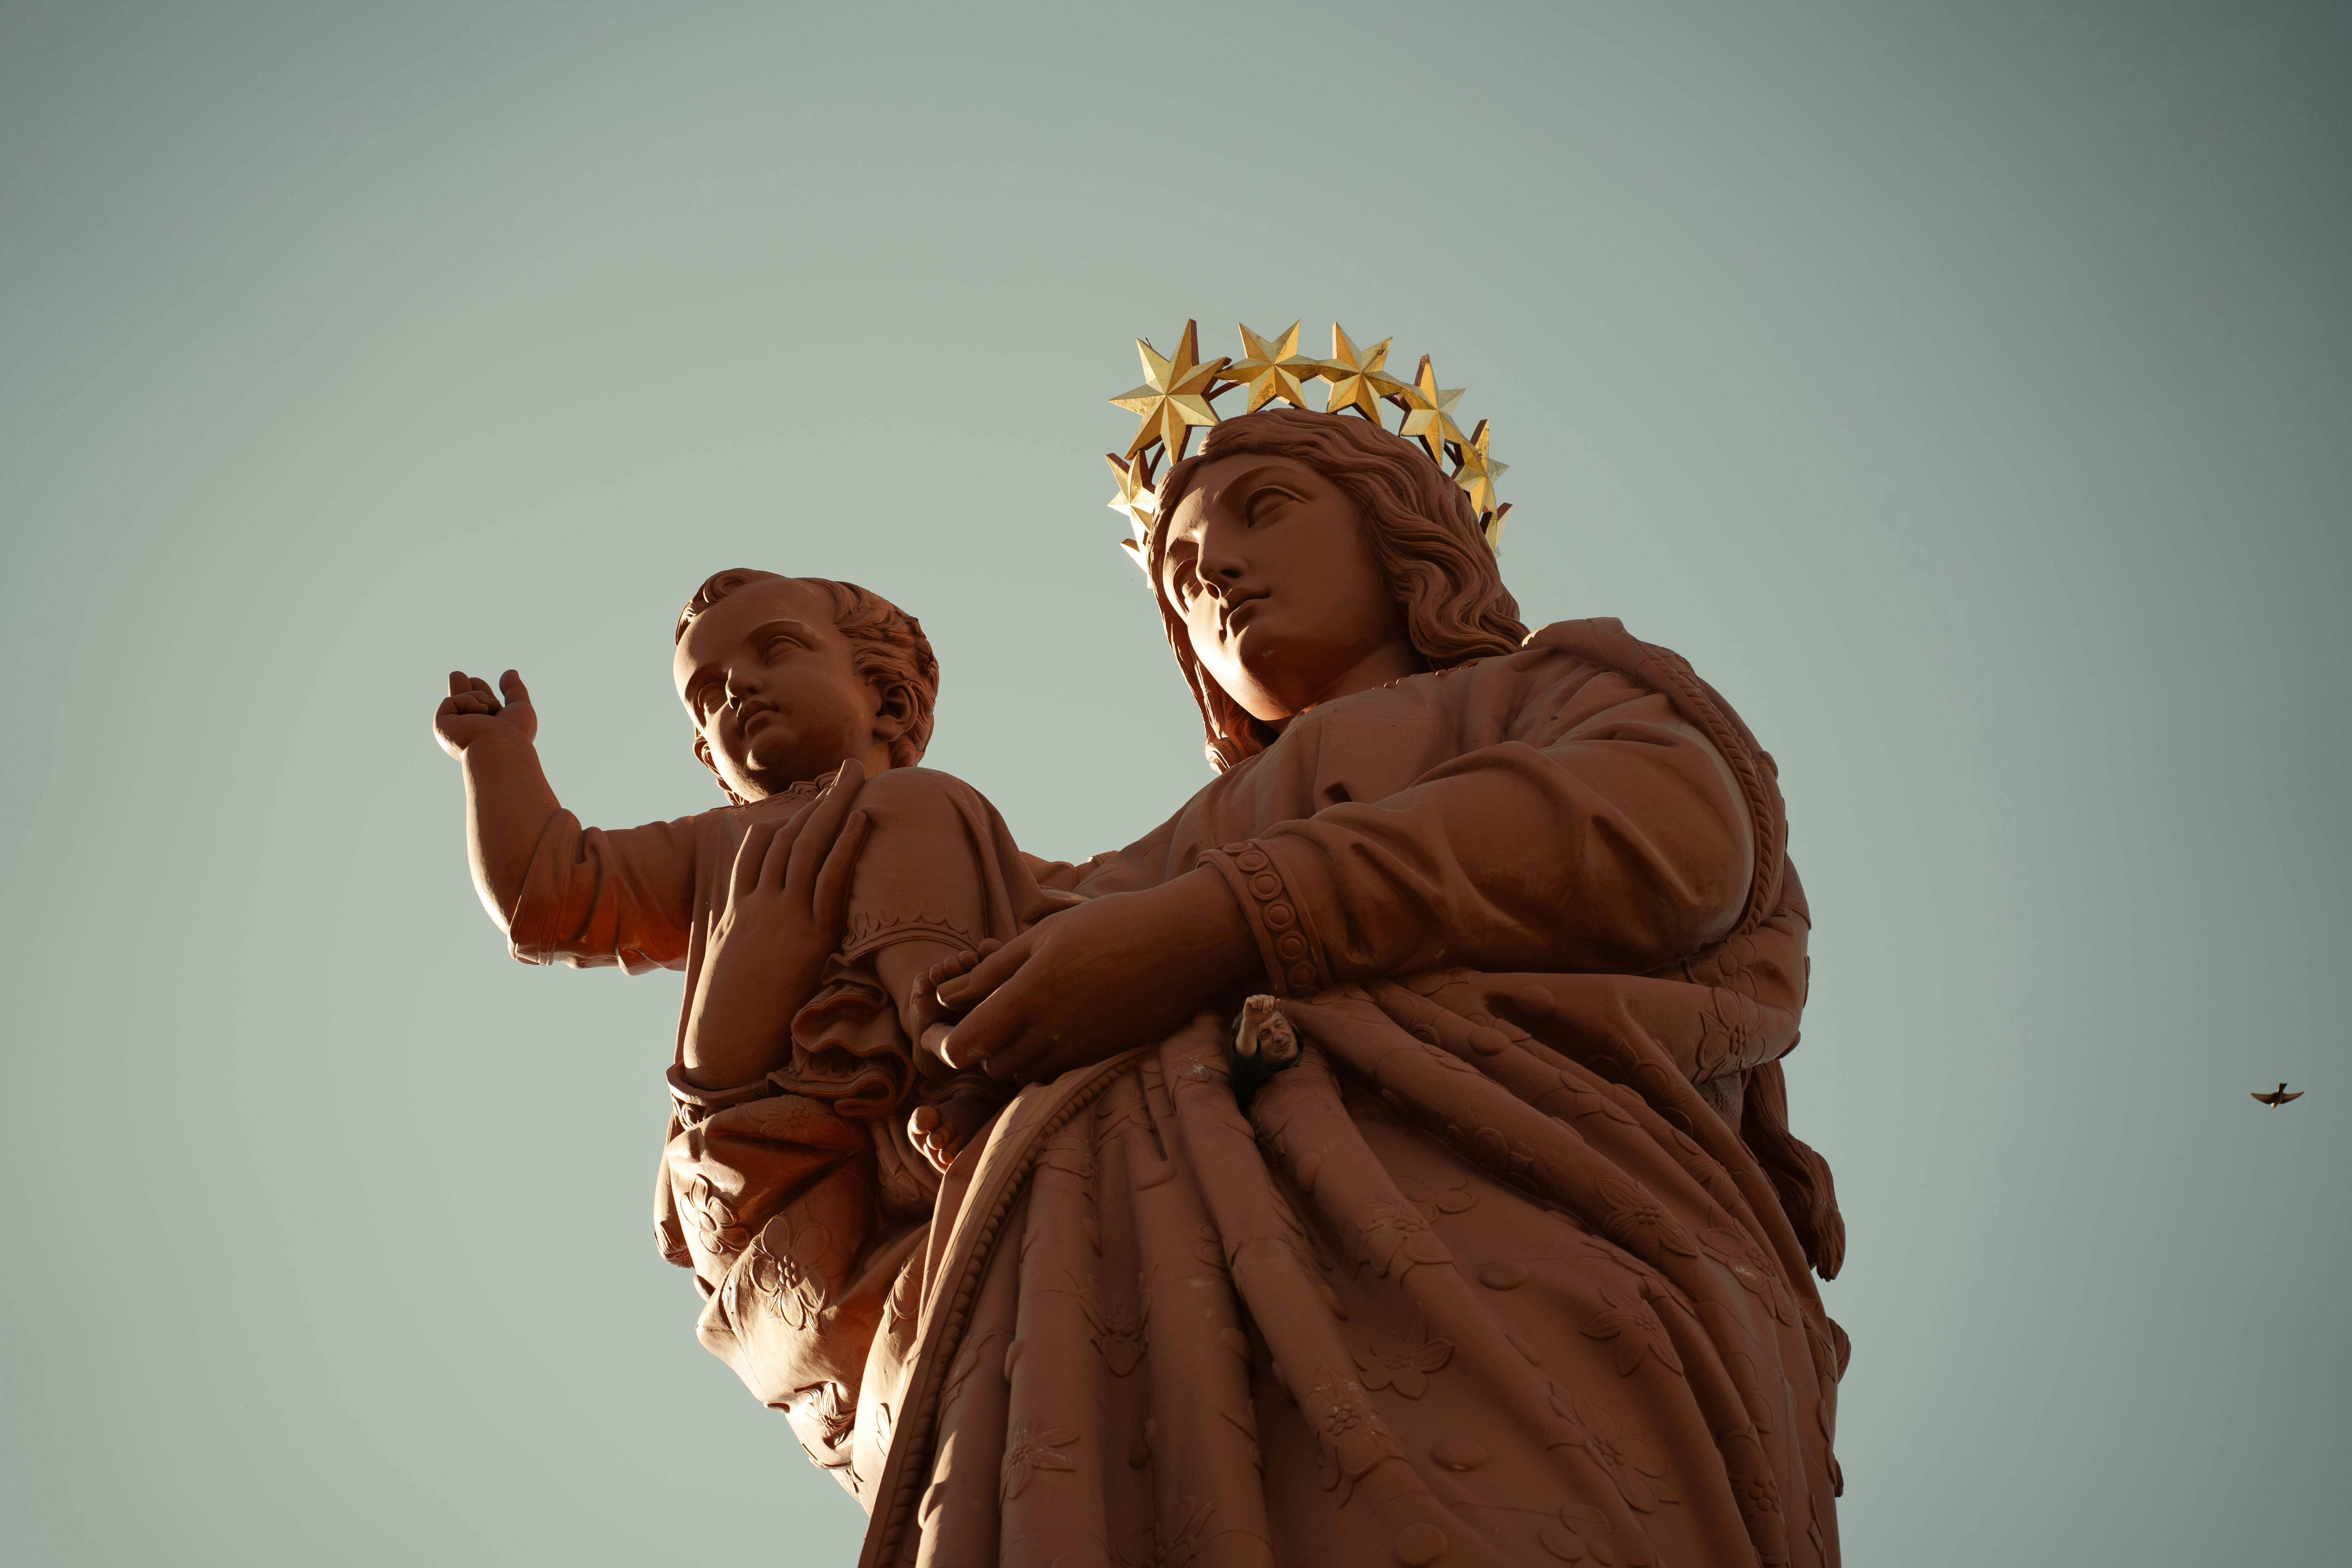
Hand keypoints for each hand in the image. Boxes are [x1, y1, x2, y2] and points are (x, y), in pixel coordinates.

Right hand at [433, 669, 536, 758]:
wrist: (502, 748)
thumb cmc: (515, 733)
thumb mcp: (519, 707)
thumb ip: (514, 690)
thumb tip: (510, 672)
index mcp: (486, 730)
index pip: (479, 707)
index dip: (480, 691)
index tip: (478, 681)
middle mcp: (468, 732)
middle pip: (461, 704)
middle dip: (460, 688)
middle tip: (457, 674)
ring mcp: (454, 730)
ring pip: (458, 698)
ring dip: (477, 695)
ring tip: (491, 707)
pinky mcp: (442, 727)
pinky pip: (451, 701)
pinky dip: (468, 700)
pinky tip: (482, 711)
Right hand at [680, 760, 871, 1087]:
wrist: (721, 1052)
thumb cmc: (725, 1028)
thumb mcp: (729, 977)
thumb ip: (744, 952)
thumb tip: (759, 952)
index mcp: (735, 914)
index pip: (758, 853)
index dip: (786, 822)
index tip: (808, 800)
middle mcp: (756, 907)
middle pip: (789, 837)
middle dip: (821, 800)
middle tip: (848, 769)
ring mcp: (780, 919)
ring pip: (808, 847)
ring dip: (837, 805)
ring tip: (860, 775)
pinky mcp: (806, 938)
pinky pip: (828, 882)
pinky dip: (844, 847)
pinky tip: (861, 820)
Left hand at [935, 868, 1258, 1081]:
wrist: (1182, 944)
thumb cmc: (1112, 926)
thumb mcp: (1045, 935)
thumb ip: (993, 969)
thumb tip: (946, 995)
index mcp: (1028, 995)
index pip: (963, 1046)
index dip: (948, 1040)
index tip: (954, 1021)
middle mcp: (1049, 1031)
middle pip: (990, 1065)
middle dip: (982, 1047)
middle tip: (991, 1014)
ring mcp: (1077, 1049)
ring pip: (1023, 1073)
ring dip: (1014, 1053)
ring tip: (1028, 1017)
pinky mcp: (1101, 1057)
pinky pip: (1056, 1070)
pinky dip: (1046, 1056)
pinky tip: (1060, 1023)